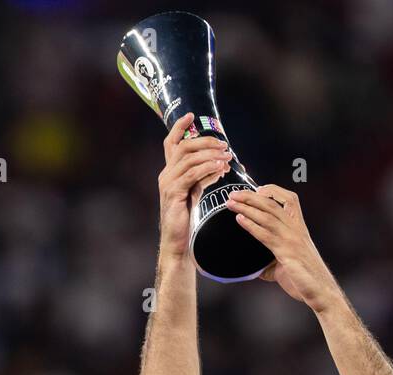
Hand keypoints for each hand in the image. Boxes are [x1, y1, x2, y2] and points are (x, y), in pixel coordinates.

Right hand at [158, 113, 232, 255]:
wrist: (177, 241)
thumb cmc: (186, 218)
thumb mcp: (195, 192)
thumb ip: (204, 176)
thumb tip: (220, 164)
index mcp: (170, 172)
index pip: (171, 143)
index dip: (180, 127)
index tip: (191, 115)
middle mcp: (166, 174)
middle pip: (184, 146)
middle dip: (206, 142)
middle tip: (224, 145)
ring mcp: (168, 183)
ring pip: (189, 158)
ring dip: (210, 154)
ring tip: (226, 156)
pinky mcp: (174, 193)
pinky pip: (192, 174)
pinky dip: (207, 168)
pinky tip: (220, 168)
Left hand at [226, 185, 338, 309]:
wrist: (321, 292)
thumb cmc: (306, 279)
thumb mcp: (289, 265)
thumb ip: (273, 263)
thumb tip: (257, 269)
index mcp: (300, 228)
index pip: (290, 199)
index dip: (273, 190)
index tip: (257, 189)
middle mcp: (296, 230)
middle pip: (272, 204)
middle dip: (251, 196)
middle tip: (233, 194)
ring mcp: (292, 240)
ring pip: (267, 216)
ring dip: (247, 207)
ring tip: (231, 203)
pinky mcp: (286, 253)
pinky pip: (265, 235)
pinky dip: (251, 225)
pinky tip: (240, 219)